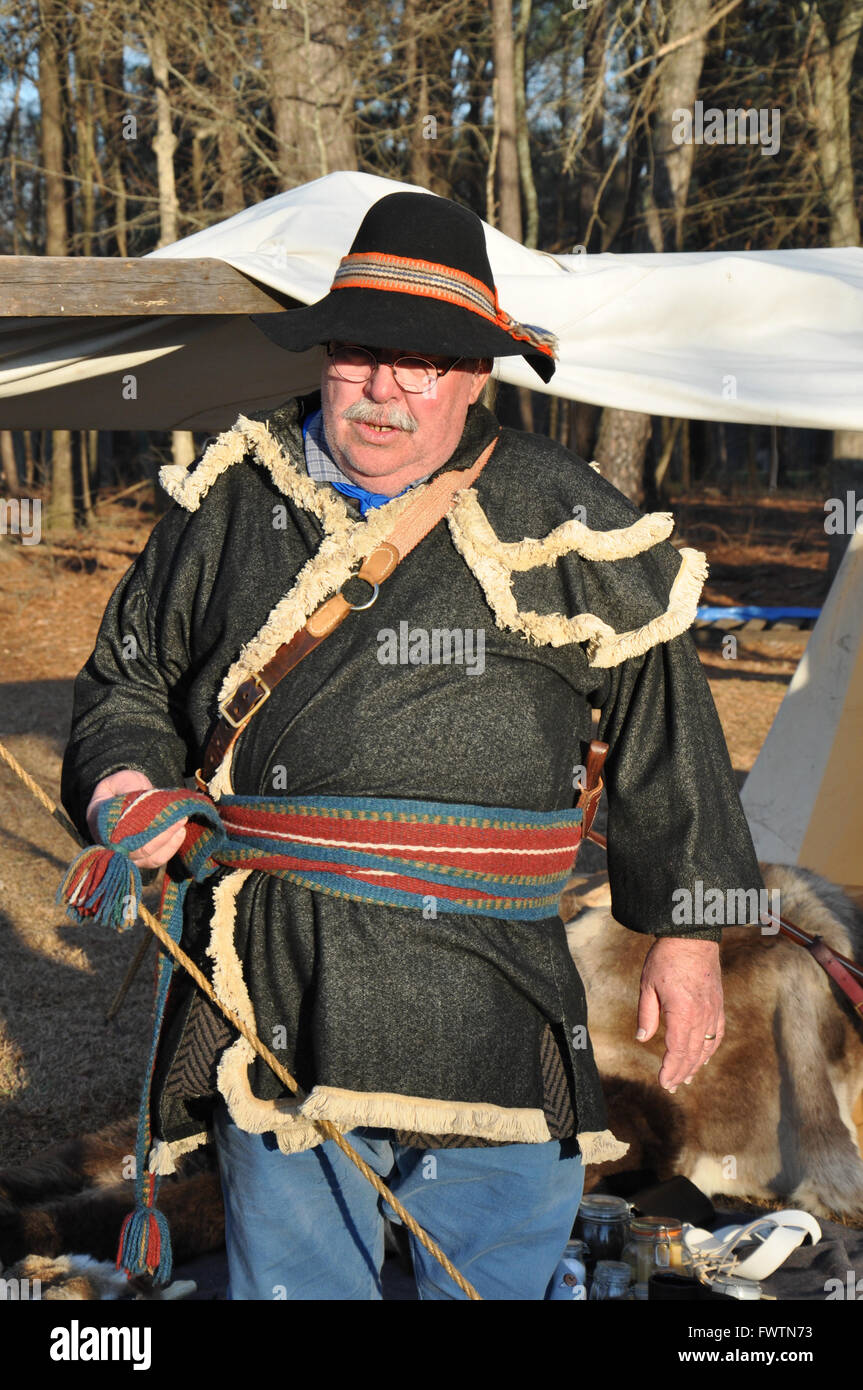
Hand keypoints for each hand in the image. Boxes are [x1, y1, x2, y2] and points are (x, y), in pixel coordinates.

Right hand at [85, 770, 187, 869]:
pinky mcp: (139, 858)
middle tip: (179, 817)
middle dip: (162, 833)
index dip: (141, 825)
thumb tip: (144, 800)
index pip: (119, 829)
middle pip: (137, 848)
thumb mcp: (122, 781)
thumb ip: (129, 789)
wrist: (124, 795)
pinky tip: (180, 832)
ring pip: (148, 857)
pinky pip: (156, 859)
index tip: (161, 813)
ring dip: (168, 841)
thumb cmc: (122, 787)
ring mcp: (124, 853)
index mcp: (99, 820)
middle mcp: (109, 842)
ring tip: (181, 822)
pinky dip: (170, 847)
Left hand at [636, 936, 723, 1091]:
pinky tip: (703, 1056)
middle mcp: (701, 1016)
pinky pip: (717, 1033)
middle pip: (692, 1053)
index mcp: (682, 1013)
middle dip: (681, 1072)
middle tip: (671, 1086)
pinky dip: (710, 1048)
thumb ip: (646, 1014)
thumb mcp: (647, 985)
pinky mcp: (718, 1004)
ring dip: (696, 1064)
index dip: (670, 1069)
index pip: (677, 1051)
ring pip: (707, 1046)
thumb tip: (642, 1038)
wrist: (692, 936)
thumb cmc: (666, 958)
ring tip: (685, 1077)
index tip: (663, 1082)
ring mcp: (713, 1011)